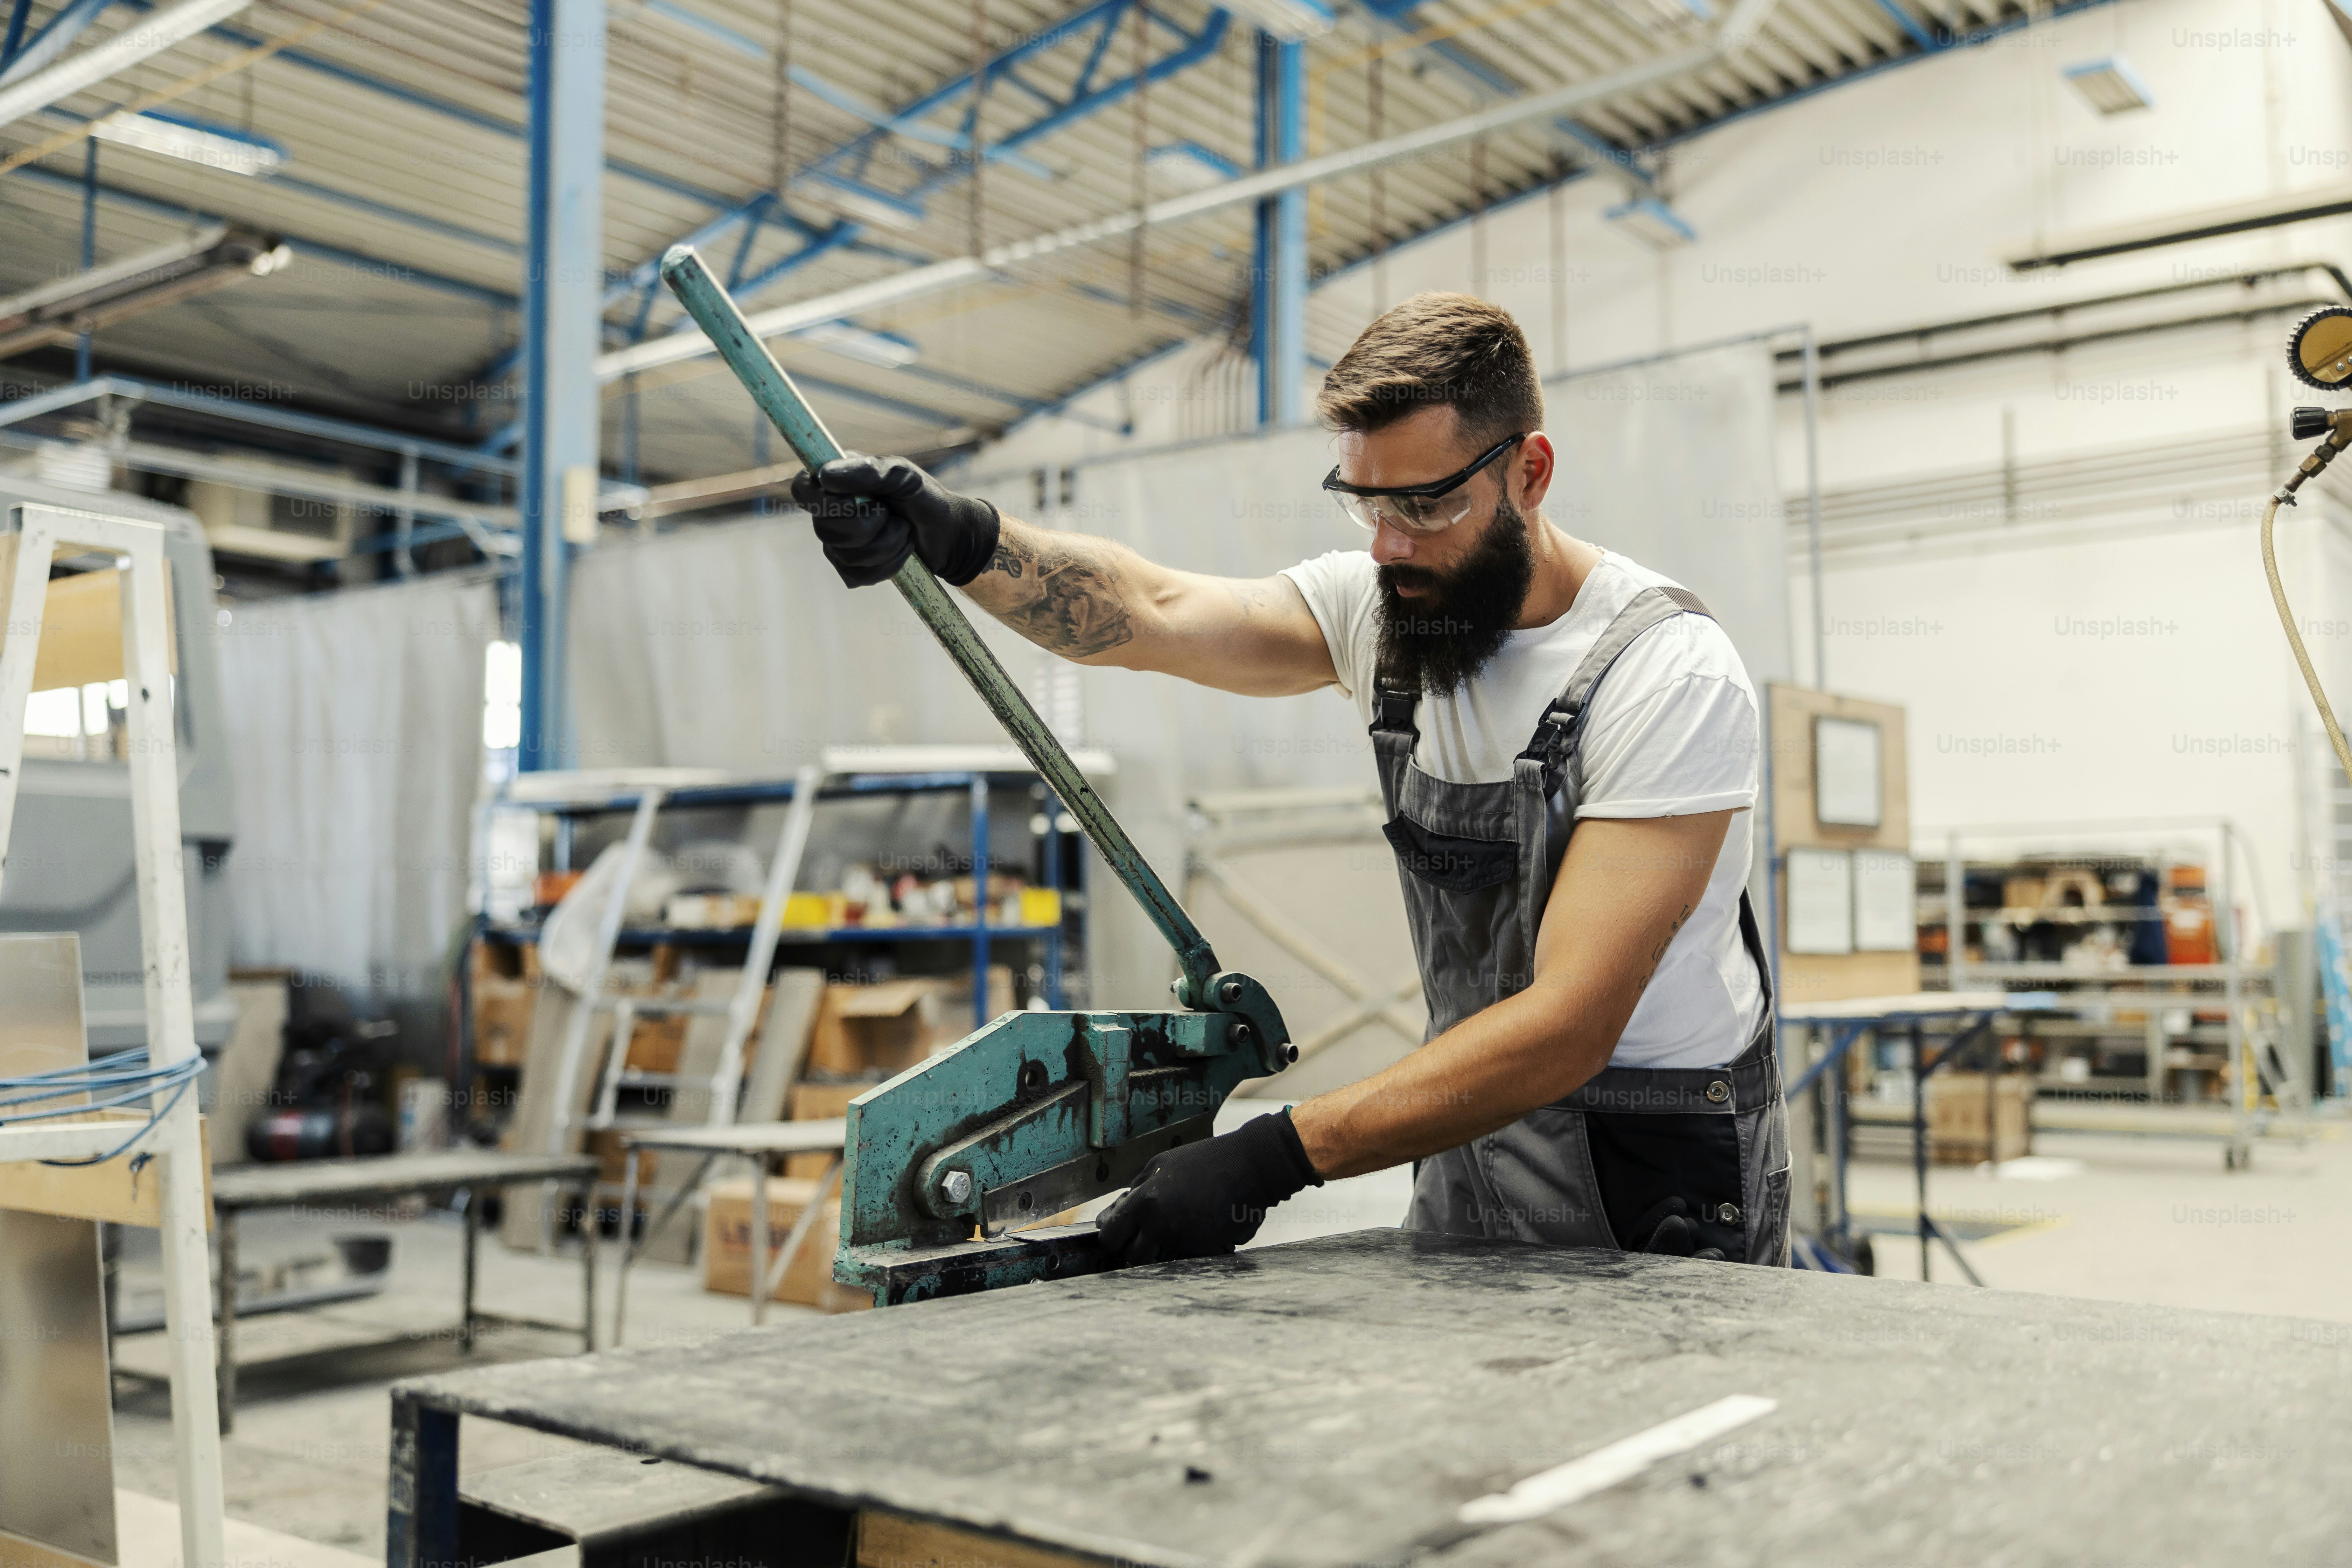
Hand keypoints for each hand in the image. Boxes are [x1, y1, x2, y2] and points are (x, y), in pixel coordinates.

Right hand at [789, 453, 999, 588]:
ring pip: (844, 554)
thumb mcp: (904, 476)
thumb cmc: (926, 498)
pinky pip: (856, 576)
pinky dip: (887, 565)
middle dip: (868, 526)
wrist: (950, 535)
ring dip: (884, 545)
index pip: (802, 489)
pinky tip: (901, 552)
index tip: (851, 501)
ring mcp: (840, 542)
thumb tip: (825, 476)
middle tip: (891, 514)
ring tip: (903, 531)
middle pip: (824, 528)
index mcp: (838, 480)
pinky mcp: (853, 568)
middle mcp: (833, 511)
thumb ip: (868, 471)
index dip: (820, 501)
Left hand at [1095, 1109, 1322, 1266]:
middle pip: (1133, 1256)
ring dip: (1166, 1250)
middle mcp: (1160, 1224)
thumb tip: (1120, 1212)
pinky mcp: (1206, 1250)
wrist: (1251, 1166)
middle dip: (1139, 1248)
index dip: (1113, 1238)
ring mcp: (1184, 1240)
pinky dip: (1193, 1248)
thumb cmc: (1205, 1161)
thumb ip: (1137, 1189)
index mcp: (1145, 1200)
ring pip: (1161, 1261)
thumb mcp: (1160, 1165)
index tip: (1121, 1234)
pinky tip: (1202, 1227)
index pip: (1110, 1237)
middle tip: (1151, 1234)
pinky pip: (1189, 1258)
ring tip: (1180, 1228)